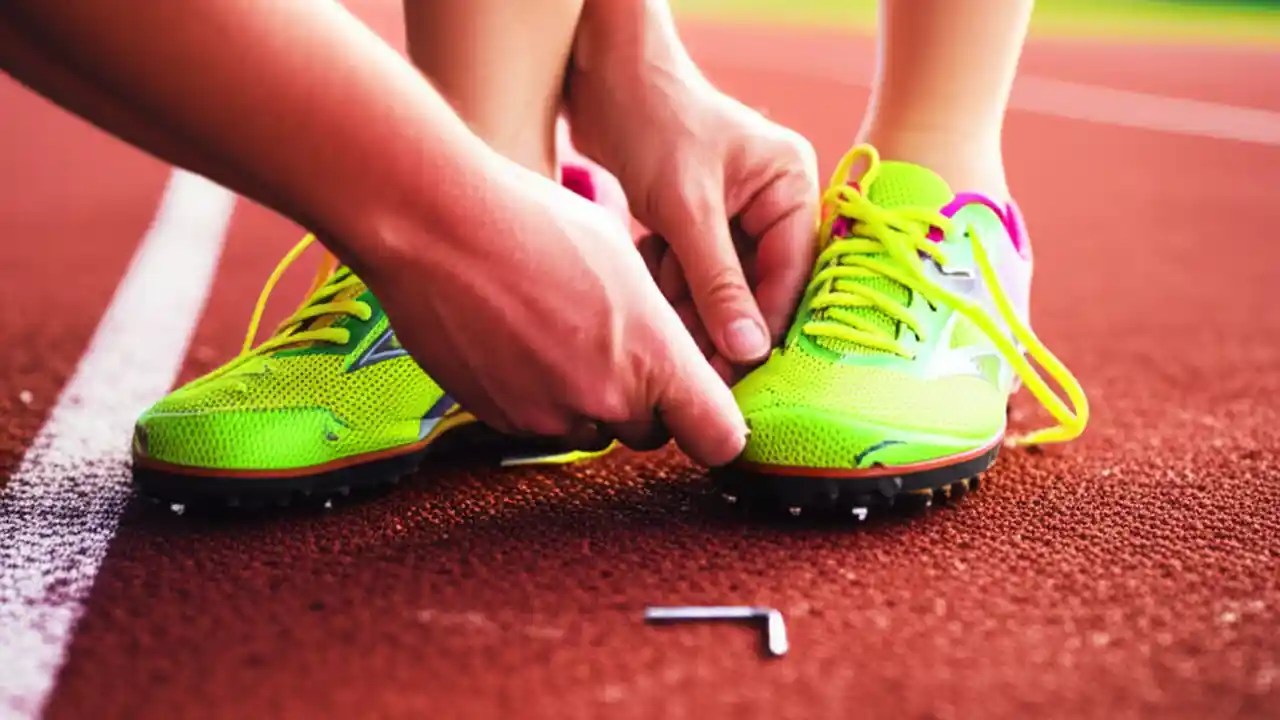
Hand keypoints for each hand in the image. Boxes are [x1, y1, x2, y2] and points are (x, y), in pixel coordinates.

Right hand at [358, 161, 747, 465]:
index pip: (719, 437)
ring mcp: (549, 416)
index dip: (719, 429)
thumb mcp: (622, 258)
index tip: (707, 410)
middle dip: (645, 403)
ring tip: (559, 336)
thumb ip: (656, 322)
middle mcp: (606, 400)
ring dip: (589, 402)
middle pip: (651, 433)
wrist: (435, 227)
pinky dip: (540, 397)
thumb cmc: (534, 224)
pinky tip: (520, 342)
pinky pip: (541, 424)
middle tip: (617, 347)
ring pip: (593, 431)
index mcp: (653, 357)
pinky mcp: (500, 421)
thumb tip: (668, 346)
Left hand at [567, 58, 818, 379]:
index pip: (791, 274)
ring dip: (686, 302)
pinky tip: (646, 266)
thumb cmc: (652, 120)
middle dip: (718, 319)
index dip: (765, 328)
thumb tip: (749, 350)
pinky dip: (668, 280)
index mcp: (790, 186)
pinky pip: (692, 272)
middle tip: (694, 368)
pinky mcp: (699, 222)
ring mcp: (736, 213)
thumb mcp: (687, 208)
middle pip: (757, 287)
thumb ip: (718, 282)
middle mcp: (772, 201)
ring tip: (655, 308)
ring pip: (720, 287)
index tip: (741, 376)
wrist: (600, 76)